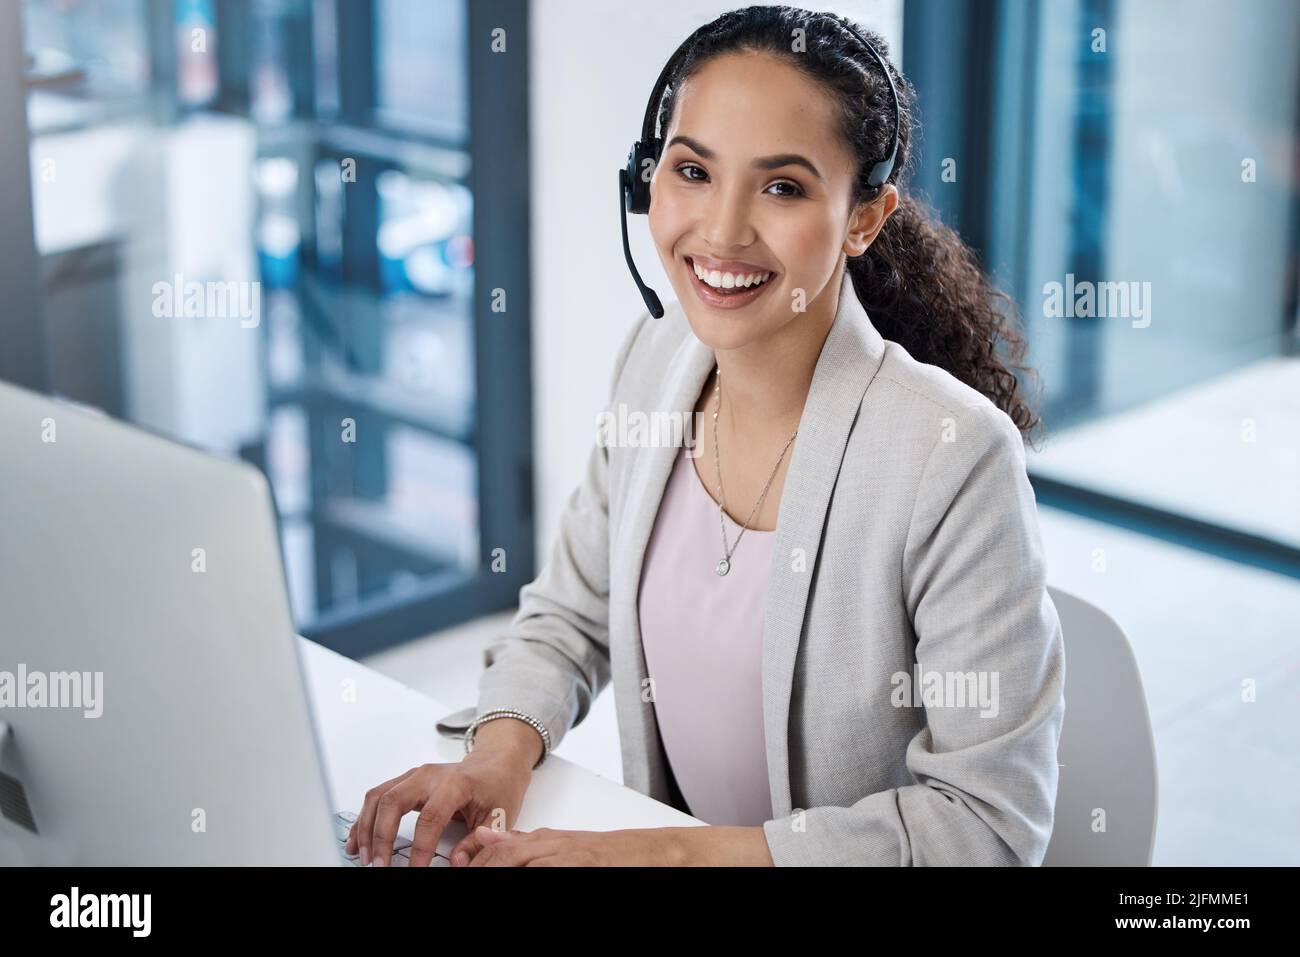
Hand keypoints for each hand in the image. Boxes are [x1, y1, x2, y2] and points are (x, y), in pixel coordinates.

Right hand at [345, 747, 531, 866]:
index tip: (415, 870)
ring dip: (366, 827)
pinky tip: (356, 839)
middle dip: (381, 836)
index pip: (430, 818)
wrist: (495, 763)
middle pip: (393, 802)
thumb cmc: (497, 786)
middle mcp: (429, 776)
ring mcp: (415, 776)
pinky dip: (364, 818)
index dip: (420, 849)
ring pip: (378, 797)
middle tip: (378, 865)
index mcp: (455, 784)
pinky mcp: (406, 780)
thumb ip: (478, 841)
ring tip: (362, 856)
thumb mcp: (499, 816)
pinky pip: (377, 796)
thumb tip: (457, 863)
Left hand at [460, 824, 683, 865]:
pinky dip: (530, 873)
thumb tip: (485, 839)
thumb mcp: (558, 843)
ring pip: (521, 863)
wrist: (643, 853)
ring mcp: (565, 858)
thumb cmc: (602, 853)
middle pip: (505, 856)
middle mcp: (551, 847)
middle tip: (465, 875)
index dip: (476, 860)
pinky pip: (547, 871)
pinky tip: (526, 875)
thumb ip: (522, 841)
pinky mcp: (578, 866)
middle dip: (483, 868)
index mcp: (543, 840)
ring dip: (499, 870)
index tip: (459, 867)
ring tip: (482, 876)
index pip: (500, 847)